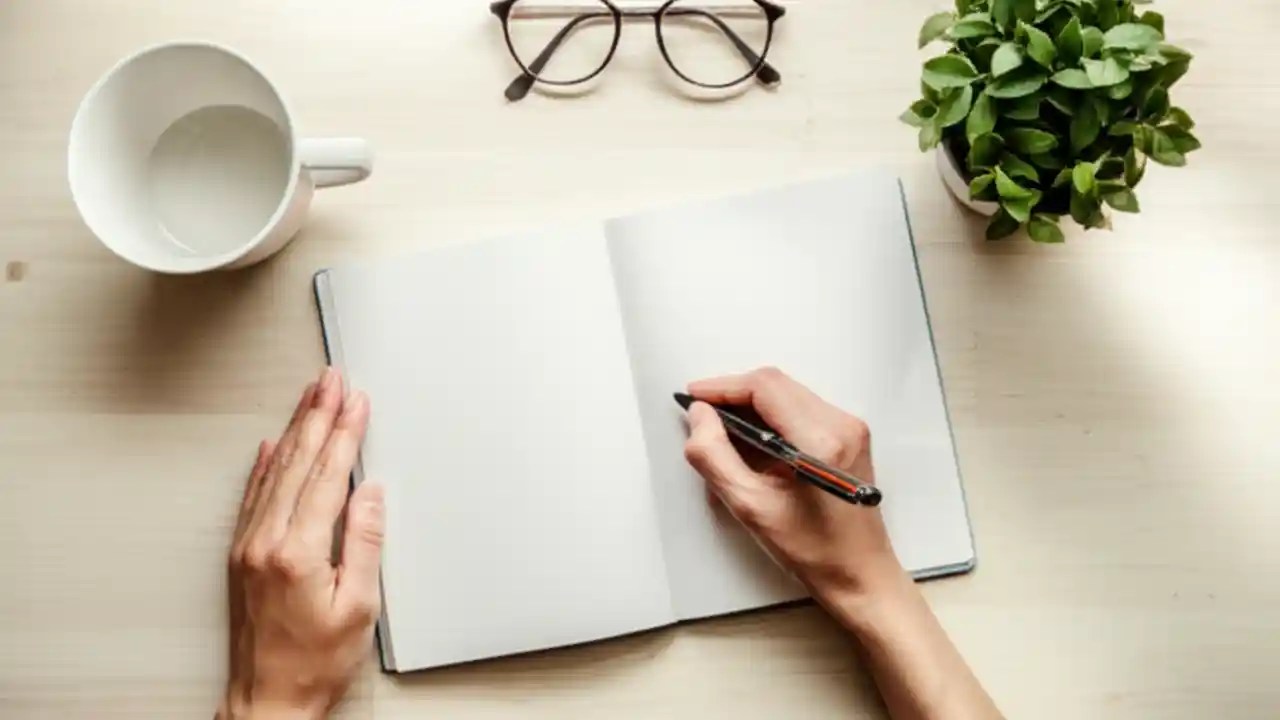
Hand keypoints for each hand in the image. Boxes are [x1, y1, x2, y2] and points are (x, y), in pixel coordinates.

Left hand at [220, 368, 383, 719]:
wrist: (268, 701)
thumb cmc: (314, 664)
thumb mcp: (358, 607)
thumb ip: (365, 544)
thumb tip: (370, 495)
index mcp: (298, 552)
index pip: (327, 476)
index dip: (344, 434)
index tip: (356, 403)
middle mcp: (266, 542)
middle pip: (298, 463)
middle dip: (318, 416)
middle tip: (332, 381)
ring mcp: (249, 547)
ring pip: (275, 472)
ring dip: (295, 430)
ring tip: (311, 398)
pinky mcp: (241, 555)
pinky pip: (254, 496)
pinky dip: (266, 465)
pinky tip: (274, 445)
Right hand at [682, 367, 904, 600]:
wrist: (861, 575)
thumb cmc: (812, 550)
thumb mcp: (750, 507)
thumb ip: (715, 456)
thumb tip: (699, 416)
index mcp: (820, 441)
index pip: (764, 388)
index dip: (723, 387)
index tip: (692, 398)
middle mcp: (842, 424)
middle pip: (777, 385)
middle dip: (734, 394)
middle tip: (702, 414)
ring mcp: (850, 428)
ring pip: (789, 394)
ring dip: (752, 404)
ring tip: (721, 428)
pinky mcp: (850, 437)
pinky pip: (803, 409)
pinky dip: (772, 416)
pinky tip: (751, 439)